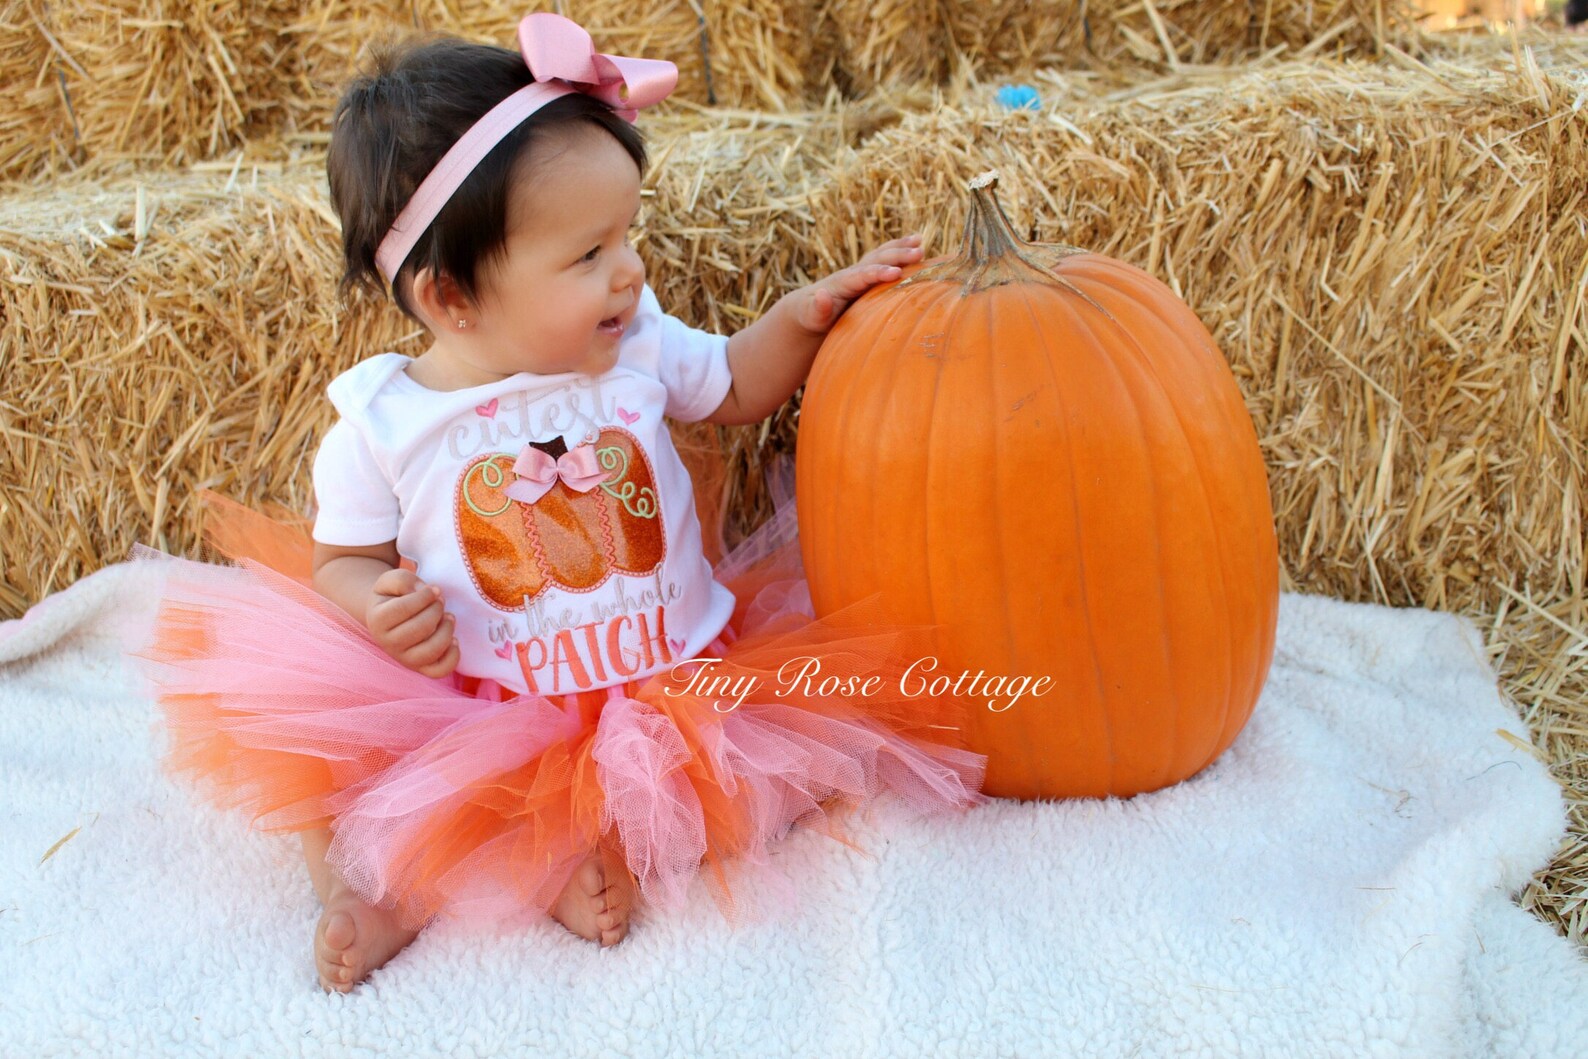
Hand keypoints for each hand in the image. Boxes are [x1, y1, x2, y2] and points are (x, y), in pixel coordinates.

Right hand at [365, 568, 459, 678]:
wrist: (389, 617)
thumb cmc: (393, 596)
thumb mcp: (391, 580)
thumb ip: (404, 580)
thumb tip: (428, 593)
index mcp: (377, 620)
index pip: (404, 608)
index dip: (425, 596)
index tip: (433, 590)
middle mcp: (388, 644)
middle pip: (421, 628)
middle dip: (437, 609)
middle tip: (440, 602)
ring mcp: (405, 659)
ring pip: (431, 651)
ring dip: (447, 630)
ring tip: (448, 617)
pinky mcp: (421, 668)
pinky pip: (439, 671)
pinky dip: (452, 656)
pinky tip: (453, 640)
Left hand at [792, 234, 923, 334]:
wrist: (811, 307)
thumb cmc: (812, 316)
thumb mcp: (812, 316)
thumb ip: (818, 308)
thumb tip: (822, 295)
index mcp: (842, 283)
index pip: (862, 275)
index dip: (879, 273)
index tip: (897, 273)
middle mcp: (853, 272)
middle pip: (876, 259)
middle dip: (897, 255)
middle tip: (919, 253)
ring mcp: (861, 271)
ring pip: (881, 254)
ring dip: (900, 247)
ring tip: (919, 241)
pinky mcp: (868, 274)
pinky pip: (885, 259)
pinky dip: (900, 250)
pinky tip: (917, 245)